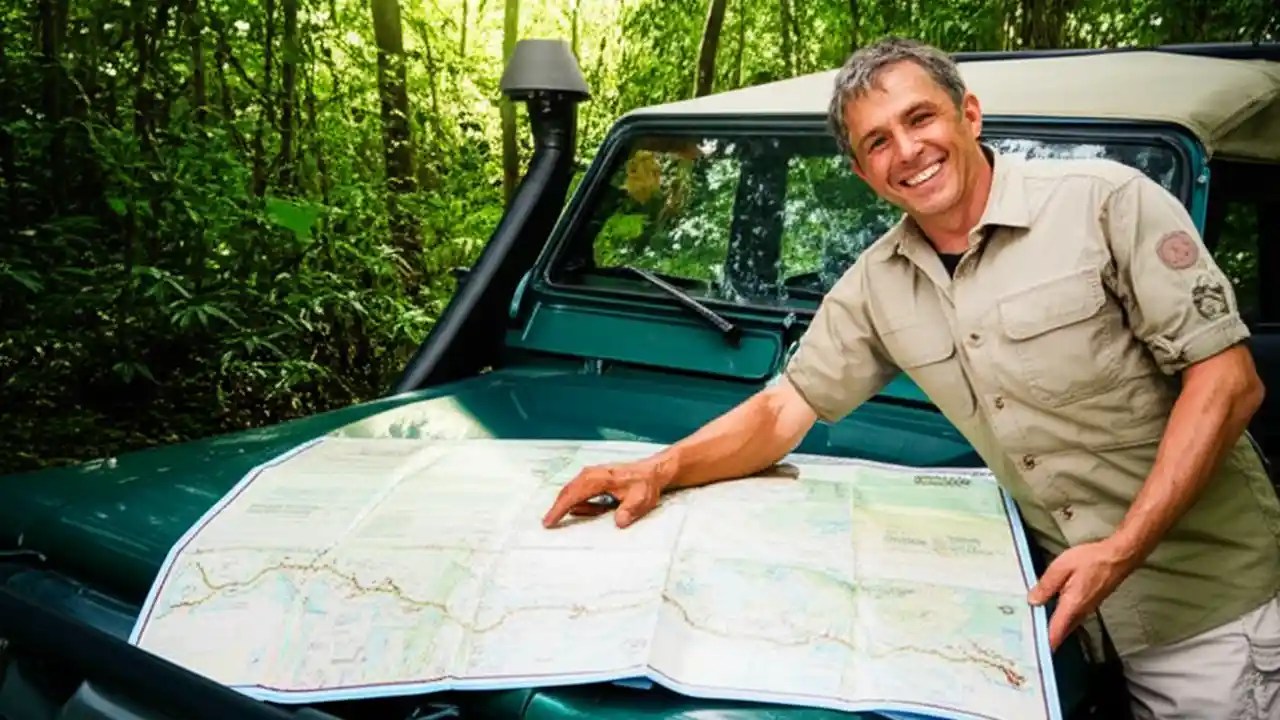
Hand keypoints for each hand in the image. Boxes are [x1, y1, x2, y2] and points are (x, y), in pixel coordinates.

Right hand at [541, 458, 673, 528]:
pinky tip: (600, 507)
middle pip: (568, 492)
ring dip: (575, 506)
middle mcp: (591, 474)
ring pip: (574, 492)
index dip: (559, 509)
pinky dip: (582, 504)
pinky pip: (581, 493)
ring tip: (591, 512)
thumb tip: (619, 522)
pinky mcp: (594, 479)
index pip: (573, 494)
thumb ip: (629, 510)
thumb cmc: (645, 484)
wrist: (652, 472)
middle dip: (558, 508)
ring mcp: (591, 475)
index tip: (549, 521)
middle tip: (549, 524)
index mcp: (599, 479)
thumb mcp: (641, 500)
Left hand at [1027, 538, 1135, 650]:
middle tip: (1023, 642)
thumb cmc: (1091, 560)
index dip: (1043, 646)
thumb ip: (1045, 586)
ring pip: (1066, 627)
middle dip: (1044, 640)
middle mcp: (1080, 613)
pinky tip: (1048, 612)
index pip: (1055, 634)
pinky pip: (1071, 618)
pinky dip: (1059, 620)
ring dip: (1052, 630)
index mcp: (1071, 607)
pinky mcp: (1088, 604)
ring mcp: (1086, 610)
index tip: (1029, 654)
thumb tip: (1033, 601)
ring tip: (1031, 628)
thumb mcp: (1061, 568)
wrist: (1118, 557)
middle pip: (1060, 634)